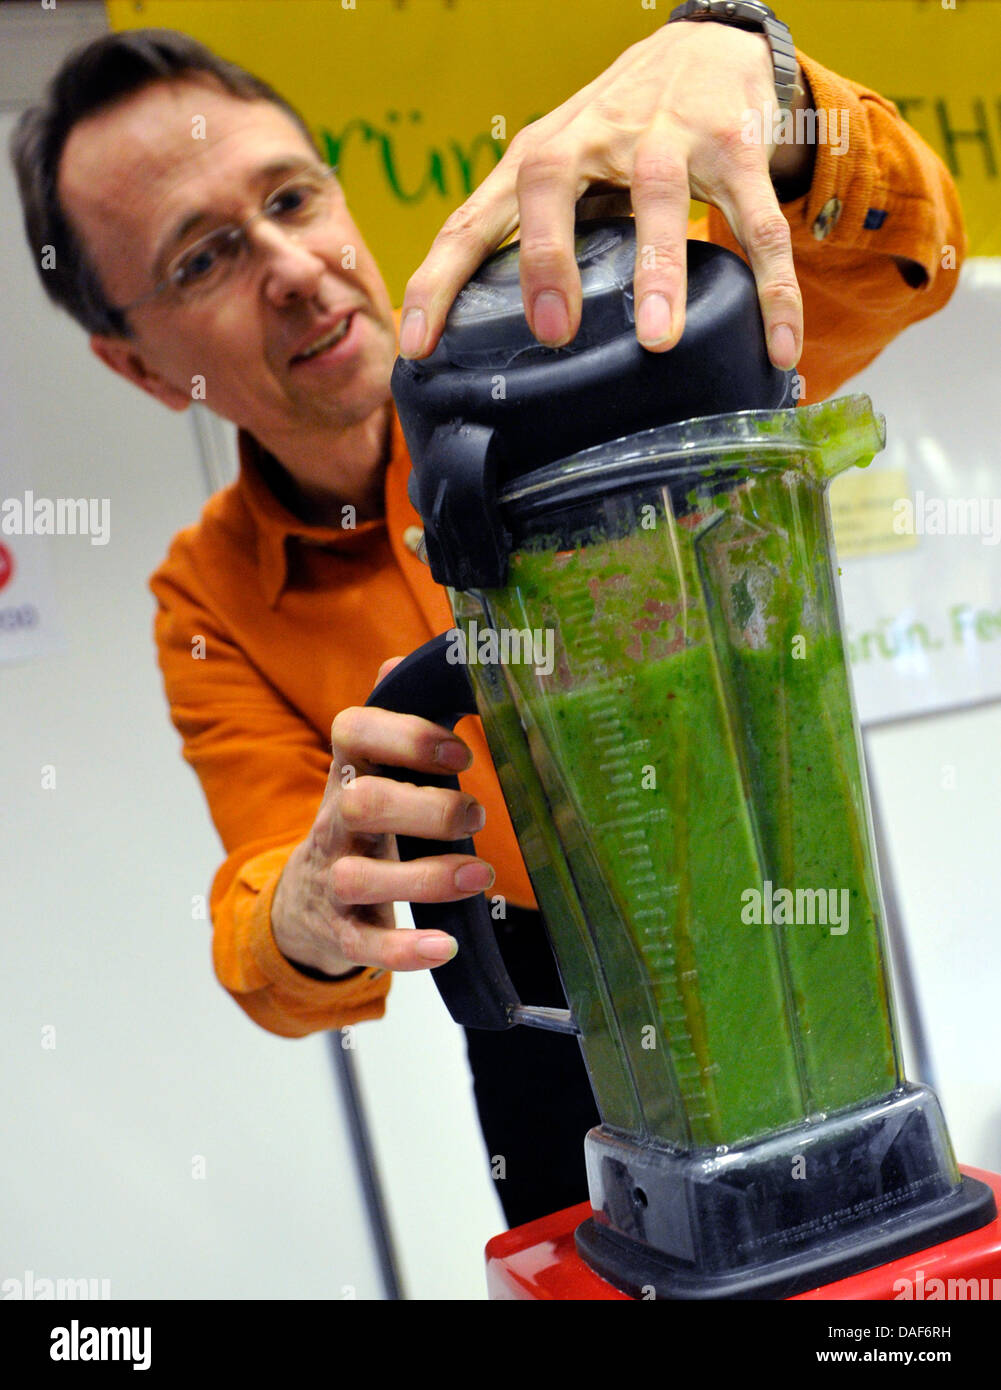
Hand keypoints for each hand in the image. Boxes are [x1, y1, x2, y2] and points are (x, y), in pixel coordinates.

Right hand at [271, 658, 492, 976]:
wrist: (304, 904)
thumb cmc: (362, 826)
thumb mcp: (372, 771)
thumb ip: (393, 722)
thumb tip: (405, 656)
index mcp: (350, 773)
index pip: (352, 732)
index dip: (403, 735)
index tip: (459, 753)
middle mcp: (335, 822)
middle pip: (360, 803)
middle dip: (424, 808)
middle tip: (476, 815)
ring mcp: (333, 878)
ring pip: (361, 876)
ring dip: (426, 877)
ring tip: (479, 874)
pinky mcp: (340, 932)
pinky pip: (365, 943)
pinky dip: (406, 949)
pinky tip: (446, 945)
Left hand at [400, 22, 806, 369]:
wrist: (706, 45)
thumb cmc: (615, 131)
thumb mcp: (557, 169)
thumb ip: (521, 234)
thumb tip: (477, 339)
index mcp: (539, 156)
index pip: (473, 217)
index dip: (439, 278)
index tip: (417, 344)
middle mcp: (593, 138)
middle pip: (552, 184)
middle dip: (548, 256)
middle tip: (552, 330)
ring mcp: (668, 138)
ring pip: (659, 200)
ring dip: (658, 270)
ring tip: (657, 339)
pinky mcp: (737, 148)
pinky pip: (757, 224)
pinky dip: (772, 288)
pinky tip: (780, 347)